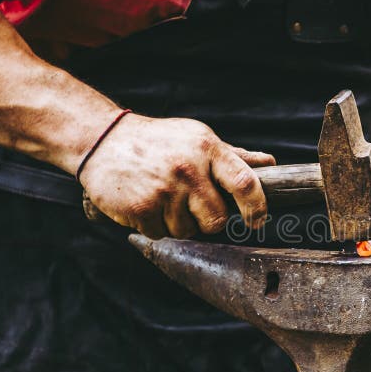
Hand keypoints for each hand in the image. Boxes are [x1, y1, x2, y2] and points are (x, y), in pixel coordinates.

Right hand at [78, 113, 275, 238]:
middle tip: (193, 206)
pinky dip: (154, 225)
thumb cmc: (158, 141)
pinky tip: (145, 203)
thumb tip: (269, 164)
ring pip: (187, 231)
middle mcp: (188, 169)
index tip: (257, 221)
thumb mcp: (197, 138)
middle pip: (217, 220)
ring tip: (163, 197)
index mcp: (207, 149)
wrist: (101, 139)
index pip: (245, 183)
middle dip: (208, 221)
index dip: (257, 207)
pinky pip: (160, 234)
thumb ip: (232, 156)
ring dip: (177, 222)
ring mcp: (163, 190)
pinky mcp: (140, 208)